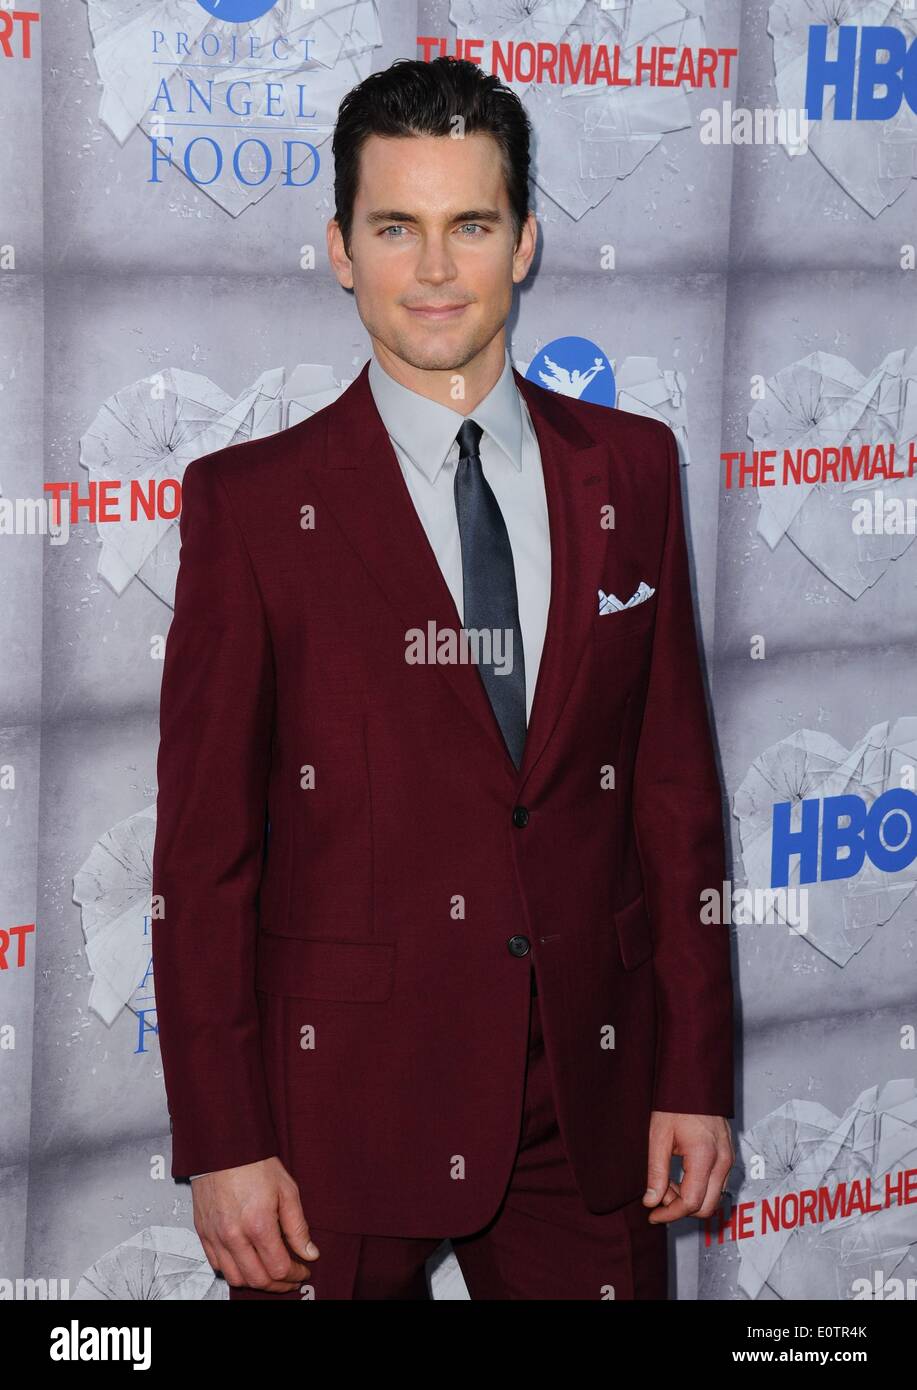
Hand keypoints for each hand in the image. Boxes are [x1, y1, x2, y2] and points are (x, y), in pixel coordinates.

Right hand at [191, 1156, 319, 1291]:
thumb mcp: (287, 1190)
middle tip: (291, 1276)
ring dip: (256, 1281)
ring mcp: (215, 1236)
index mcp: (258, 1224)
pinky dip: (234, 1270)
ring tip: (270, 1272)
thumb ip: (298, 1227)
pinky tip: (247, 1261)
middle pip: (258, 1280)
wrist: (223, 1147)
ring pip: (236, 1278)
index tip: (304, 1269)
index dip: (295, 1274)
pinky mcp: (203, 1233)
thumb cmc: (254, 1164)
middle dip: (279, 1284)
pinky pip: (217, 1265)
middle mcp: (233, 1236)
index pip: (278, 1268)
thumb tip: (309, 1252)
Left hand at [642, 1111, 733, 1224]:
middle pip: (706, 1207)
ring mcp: (728, 1159)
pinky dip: (698, 1189)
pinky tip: (679, 1176)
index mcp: (705, 1156)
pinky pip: (716, 1185)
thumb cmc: (676, 1103)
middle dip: (680, 1208)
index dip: (670, 1214)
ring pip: (712, 1198)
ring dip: (689, 1199)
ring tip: (666, 1182)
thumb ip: (656, 1172)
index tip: (653, 1214)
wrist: (694, 1082)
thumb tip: (651, 1201)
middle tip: (658, 1195)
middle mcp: (722, 1161)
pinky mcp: (728, 1157)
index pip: (692, 1202)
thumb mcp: (659, 1136)